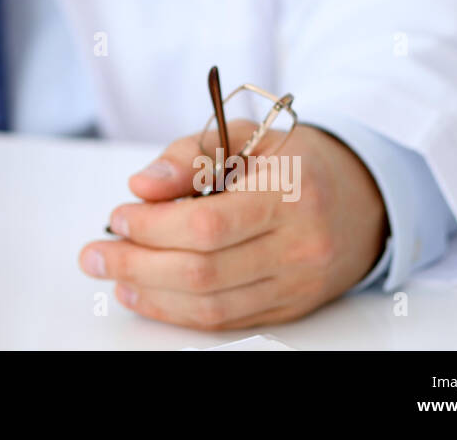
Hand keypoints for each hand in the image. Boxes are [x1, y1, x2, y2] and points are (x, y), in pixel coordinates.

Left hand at [78, 121, 386, 328]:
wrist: (361, 197)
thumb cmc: (292, 160)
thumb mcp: (246, 134)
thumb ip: (191, 154)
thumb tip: (142, 185)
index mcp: (290, 192)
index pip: (208, 223)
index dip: (153, 226)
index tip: (118, 216)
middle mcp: (299, 244)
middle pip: (203, 271)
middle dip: (137, 264)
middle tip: (95, 254)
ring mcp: (297, 283)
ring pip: (212, 305)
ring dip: (150, 294)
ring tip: (112, 275)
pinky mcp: (291, 308)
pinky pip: (226, 321)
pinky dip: (177, 312)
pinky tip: (144, 293)